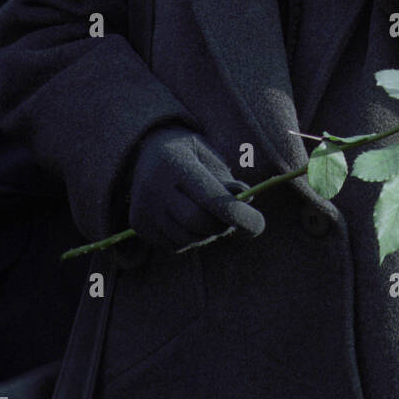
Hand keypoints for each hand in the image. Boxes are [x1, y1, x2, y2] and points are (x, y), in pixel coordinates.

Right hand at [128, 128, 265, 253]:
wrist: (147, 152)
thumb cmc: (190, 154)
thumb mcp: (210, 156)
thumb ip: (226, 178)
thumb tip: (248, 198)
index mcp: (174, 162)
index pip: (209, 197)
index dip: (237, 214)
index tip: (260, 225)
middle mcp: (154, 186)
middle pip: (196, 222)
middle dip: (223, 226)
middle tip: (238, 220)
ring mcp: (143, 207)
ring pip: (186, 238)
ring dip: (208, 234)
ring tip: (212, 215)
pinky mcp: (139, 226)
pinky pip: (174, 245)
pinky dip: (191, 239)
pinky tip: (191, 220)